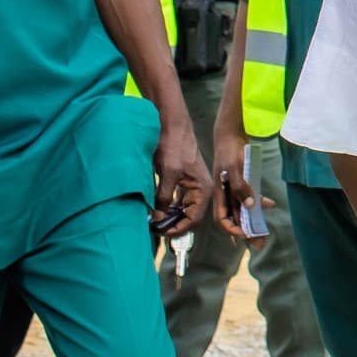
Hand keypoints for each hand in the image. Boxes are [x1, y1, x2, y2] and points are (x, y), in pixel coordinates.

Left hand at [151, 119, 212, 238]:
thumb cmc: (174, 147)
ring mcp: (191, 184)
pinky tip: (156, 207)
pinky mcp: (182, 180)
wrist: (172, 125)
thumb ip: (164, 197)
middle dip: (172, 223)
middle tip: (154, 227)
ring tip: (154, 219)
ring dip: (169, 215)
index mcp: (202, 189)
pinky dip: (167, 205)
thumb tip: (157, 217)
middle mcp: (199, 189)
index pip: (193, 219)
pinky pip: (176, 198)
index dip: (178, 228)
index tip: (161, 231)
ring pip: (181, 208)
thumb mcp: (168, 173)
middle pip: (188, 215)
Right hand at [212, 147, 268, 243]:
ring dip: (253, 221)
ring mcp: (233, 189)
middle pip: (235, 219)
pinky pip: (250, 197)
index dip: (232, 230)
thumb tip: (250, 206)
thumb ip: (240, 187)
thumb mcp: (233, 168)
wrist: (230, 134)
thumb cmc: (228, 150)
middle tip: (260, 243)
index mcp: (219, 194)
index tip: (246, 235)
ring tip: (265, 231)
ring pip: (244, 210)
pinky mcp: (242, 182)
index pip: (222, 220)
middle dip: (246, 232)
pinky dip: (259, 203)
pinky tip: (269, 205)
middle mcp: (225, 195)